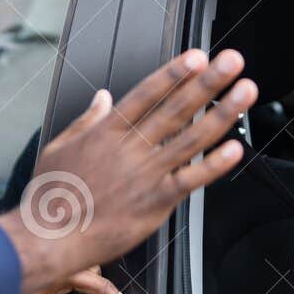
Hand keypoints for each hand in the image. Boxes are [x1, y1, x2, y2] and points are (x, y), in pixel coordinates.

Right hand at [0, 49, 256, 293]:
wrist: (49, 238)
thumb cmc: (50, 195)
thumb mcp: (59, 147)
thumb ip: (86, 119)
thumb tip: (102, 97)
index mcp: (106, 132)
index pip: (146, 94)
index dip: (174, 73)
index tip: (197, 56)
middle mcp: (130, 149)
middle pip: (176, 108)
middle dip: (207, 82)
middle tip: (232, 61)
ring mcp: (145, 175)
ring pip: (191, 138)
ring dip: (222, 113)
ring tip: (244, 92)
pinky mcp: (155, 202)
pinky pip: (191, 179)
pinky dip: (215, 164)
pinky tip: (236, 148)